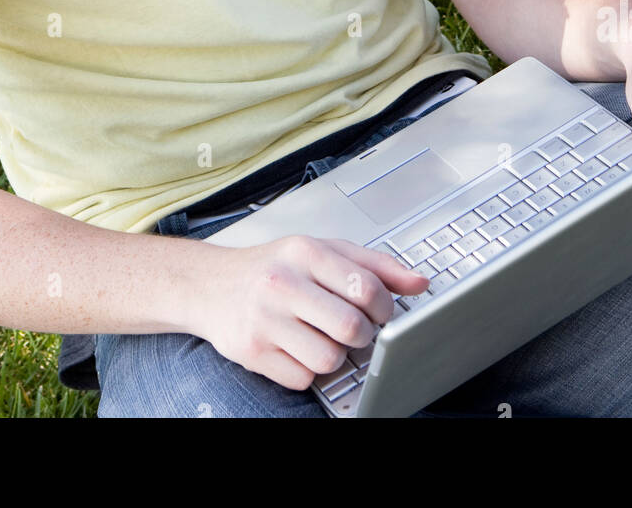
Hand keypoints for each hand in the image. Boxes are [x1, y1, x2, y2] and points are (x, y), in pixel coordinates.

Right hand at [194, 235, 427, 389]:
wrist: (211, 284)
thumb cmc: (274, 267)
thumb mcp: (323, 252)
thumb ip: (375, 266)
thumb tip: (420, 283)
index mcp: (305, 252)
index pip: (364, 286)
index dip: (385, 307)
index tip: (382, 312)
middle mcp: (283, 283)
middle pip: (350, 328)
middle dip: (362, 335)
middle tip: (354, 329)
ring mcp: (264, 319)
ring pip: (329, 359)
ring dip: (335, 355)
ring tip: (322, 337)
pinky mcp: (251, 352)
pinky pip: (301, 379)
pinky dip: (307, 370)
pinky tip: (297, 348)